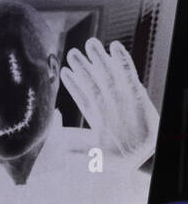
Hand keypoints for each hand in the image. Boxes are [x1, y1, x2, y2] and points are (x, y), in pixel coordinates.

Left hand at [60, 37, 158, 168]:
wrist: (143, 159)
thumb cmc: (119, 160)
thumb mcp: (95, 158)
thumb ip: (78, 153)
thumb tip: (62, 152)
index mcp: (96, 116)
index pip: (81, 96)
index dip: (72, 84)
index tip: (63, 71)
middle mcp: (107, 104)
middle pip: (93, 81)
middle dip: (82, 67)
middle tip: (73, 52)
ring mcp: (121, 97)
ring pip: (108, 74)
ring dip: (99, 59)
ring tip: (91, 43)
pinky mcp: (137, 93)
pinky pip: (128, 73)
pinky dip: (122, 60)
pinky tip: (115, 46)